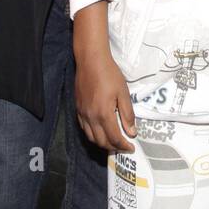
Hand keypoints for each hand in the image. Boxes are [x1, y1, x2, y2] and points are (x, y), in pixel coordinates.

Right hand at [73, 2, 135, 151]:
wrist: (91, 60)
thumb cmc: (110, 74)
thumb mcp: (123, 93)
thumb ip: (127, 114)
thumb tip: (131, 132)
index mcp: (104, 114)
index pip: (114, 138)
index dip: (123, 146)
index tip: (131, 148)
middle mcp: (91, 117)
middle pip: (101, 141)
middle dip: (114, 147)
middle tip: (124, 147)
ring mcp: (82, 113)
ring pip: (91, 137)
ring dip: (102, 143)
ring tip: (113, 142)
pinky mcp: (77, 108)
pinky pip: (84, 128)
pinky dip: (93, 135)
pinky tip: (100, 131)